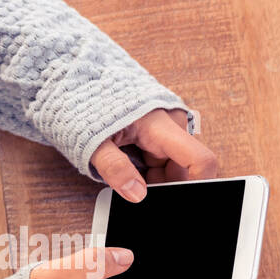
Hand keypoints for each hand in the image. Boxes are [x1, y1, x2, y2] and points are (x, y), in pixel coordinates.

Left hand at [90, 108, 218, 202]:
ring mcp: (168, 128)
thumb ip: (113, 168)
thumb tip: (137, 195)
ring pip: (173, 167)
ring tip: (126, 166)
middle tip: (133, 184)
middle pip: (185, 170)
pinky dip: (149, 167)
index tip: (179, 200)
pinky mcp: (161, 131)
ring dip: (153, 177)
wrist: (78, 79)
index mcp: (160, 125)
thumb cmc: (85, 102)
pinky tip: (130, 161)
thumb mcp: (91, 139)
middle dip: (163, 185)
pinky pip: (163, 158)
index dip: (198, 185)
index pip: (201, 161)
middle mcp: (172, 125)